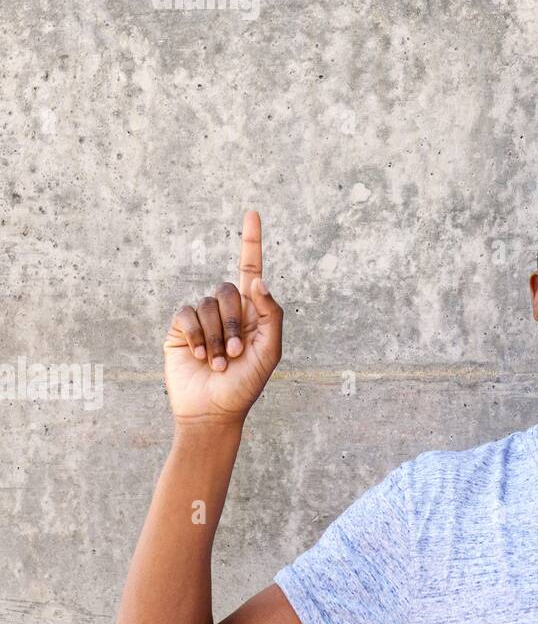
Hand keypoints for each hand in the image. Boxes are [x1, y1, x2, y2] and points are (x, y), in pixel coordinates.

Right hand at [164, 210, 283, 423]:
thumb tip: (257, 280)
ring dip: (216, 336)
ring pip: (208, 304)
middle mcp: (227, 309)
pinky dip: (198, 336)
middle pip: (229, 290)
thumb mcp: (270, 350)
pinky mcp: (181, 329)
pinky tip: (201, 357)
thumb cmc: (246, 384)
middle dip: (234, 322)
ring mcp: (203, 318)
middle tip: (236, 353)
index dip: (251, 241)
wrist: (213, 411)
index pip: (250, 268)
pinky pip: (188, 314)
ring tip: (219, 362)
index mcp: (253, 311)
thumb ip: (270, 313)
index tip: (253, 212)